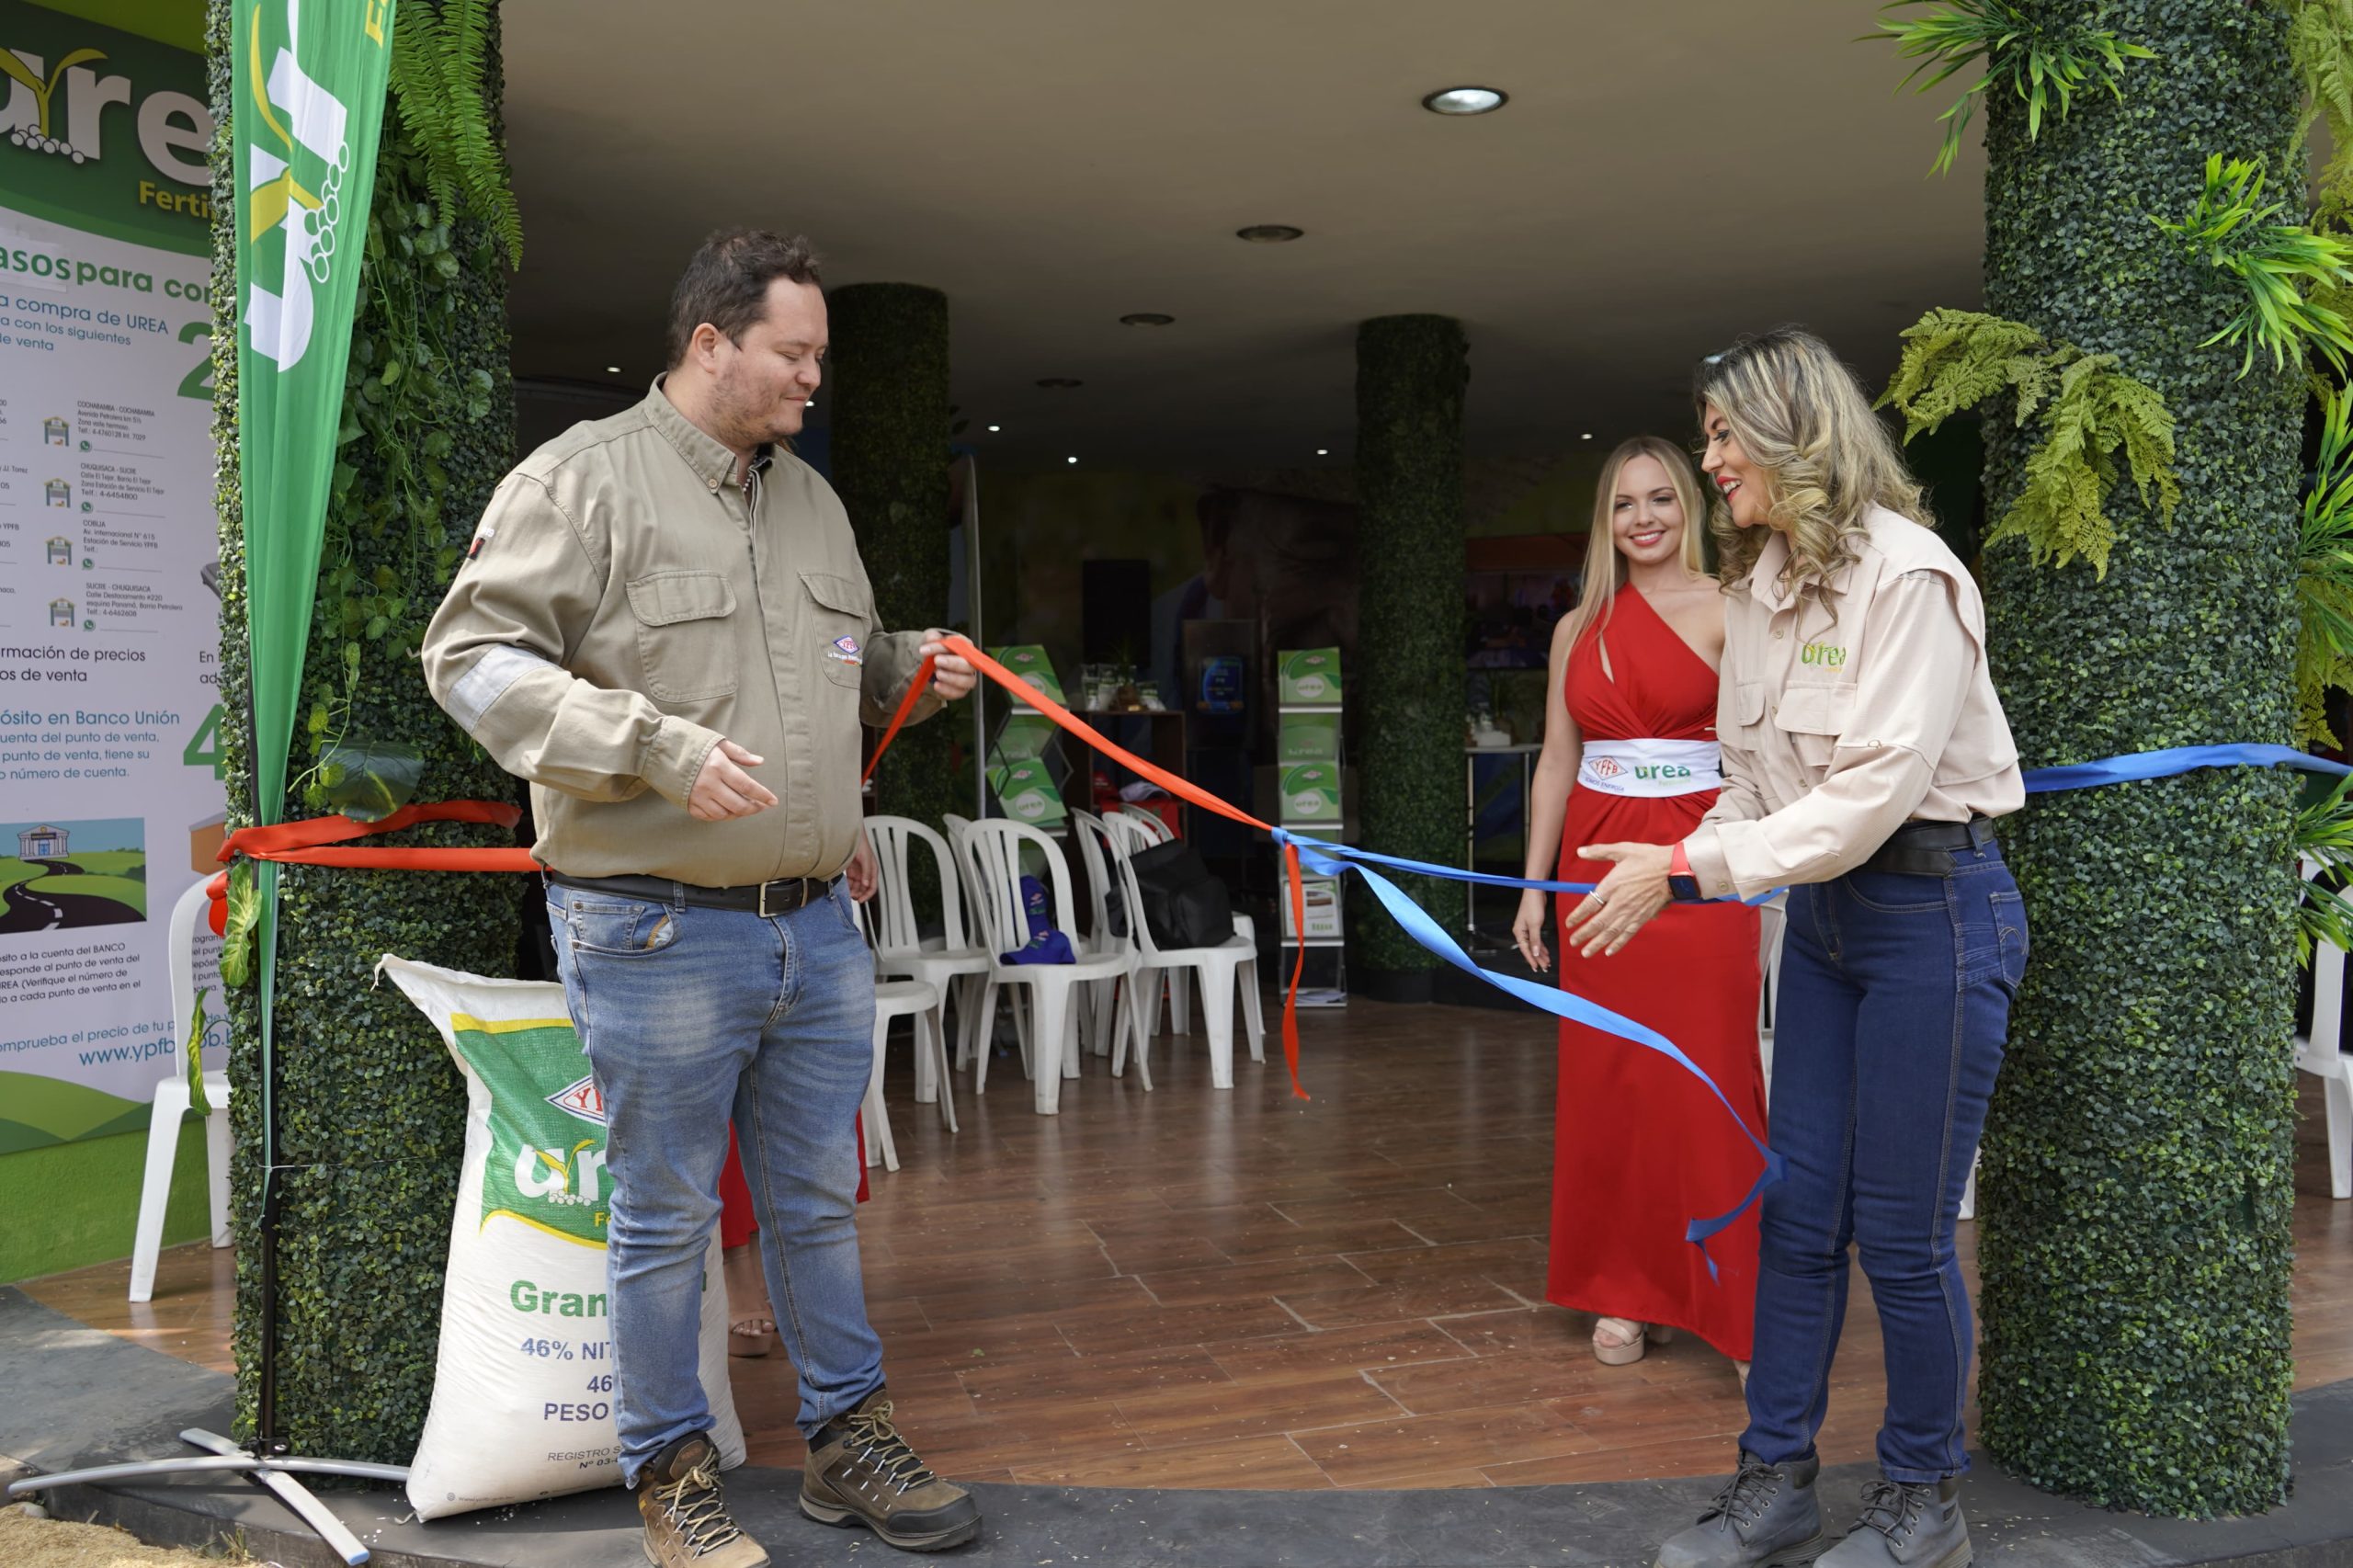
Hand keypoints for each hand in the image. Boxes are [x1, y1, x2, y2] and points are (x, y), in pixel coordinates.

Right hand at [688, 738, 777, 821]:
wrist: (656, 748)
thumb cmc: (688, 741)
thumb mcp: (716, 742)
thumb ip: (739, 754)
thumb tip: (759, 761)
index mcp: (718, 766)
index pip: (747, 786)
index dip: (762, 795)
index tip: (773, 801)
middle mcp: (708, 784)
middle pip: (738, 805)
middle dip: (754, 808)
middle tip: (761, 806)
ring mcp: (697, 796)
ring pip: (725, 814)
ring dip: (739, 813)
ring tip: (746, 807)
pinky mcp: (687, 803)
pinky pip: (709, 817)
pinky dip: (722, 816)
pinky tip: (728, 810)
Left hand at [846, 835, 876, 901]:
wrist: (851, 837)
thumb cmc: (861, 845)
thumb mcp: (865, 859)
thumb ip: (866, 872)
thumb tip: (866, 884)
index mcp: (873, 870)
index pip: (872, 887)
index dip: (867, 895)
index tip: (861, 900)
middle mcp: (866, 872)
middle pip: (864, 888)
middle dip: (859, 894)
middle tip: (853, 897)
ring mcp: (858, 872)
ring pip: (856, 886)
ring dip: (853, 891)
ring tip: (848, 894)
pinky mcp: (850, 870)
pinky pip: (850, 881)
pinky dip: (848, 886)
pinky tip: (845, 888)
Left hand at [918, 630, 976, 700]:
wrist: (931, 664)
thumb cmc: (935, 650)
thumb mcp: (931, 639)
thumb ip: (932, 637)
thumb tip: (932, 638)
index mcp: (964, 646)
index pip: (959, 646)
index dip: (943, 648)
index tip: (925, 650)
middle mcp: (969, 662)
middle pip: (968, 664)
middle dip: (953, 663)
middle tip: (936, 661)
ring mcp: (967, 677)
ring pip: (968, 680)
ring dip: (952, 678)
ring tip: (938, 675)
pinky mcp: (962, 689)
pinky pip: (959, 692)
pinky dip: (948, 690)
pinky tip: (937, 685)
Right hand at [1511, 888, 1551, 973]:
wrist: (1535, 892)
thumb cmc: (1533, 906)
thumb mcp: (1535, 925)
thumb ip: (1535, 940)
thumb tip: (1535, 953)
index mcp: (1519, 932)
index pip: (1525, 949)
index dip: (1531, 959)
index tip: (1537, 968)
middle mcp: (1521, 932)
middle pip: (1530, 948)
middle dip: (1538, 958)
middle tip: (1545, 967)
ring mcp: (1527, 929)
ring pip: (1534, 945)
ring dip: (1540, 953)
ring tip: (1547, 962)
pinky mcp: (1533, 925)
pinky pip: (1536, 939)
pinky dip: (1541, 946)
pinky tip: (1546, 951)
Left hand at [1559, 842, 1674, 957]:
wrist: (1675, 869)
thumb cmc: (1648, 858)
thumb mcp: (1622, 849)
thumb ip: (1599, 852)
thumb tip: (1580, 851)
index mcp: (1612, 885)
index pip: (1589, 905)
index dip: (1577, 915)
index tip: (1569, 923)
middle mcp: (1620, 902)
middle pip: (1597, 923)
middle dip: (1583, 934)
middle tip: (1572, 942)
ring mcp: (1632, 912)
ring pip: (1611, 932)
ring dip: (1597, 944)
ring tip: (1586, 953)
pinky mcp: (1642, 918)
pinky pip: (1627, 934)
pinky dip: (1618, 944)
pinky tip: (1609, 951)